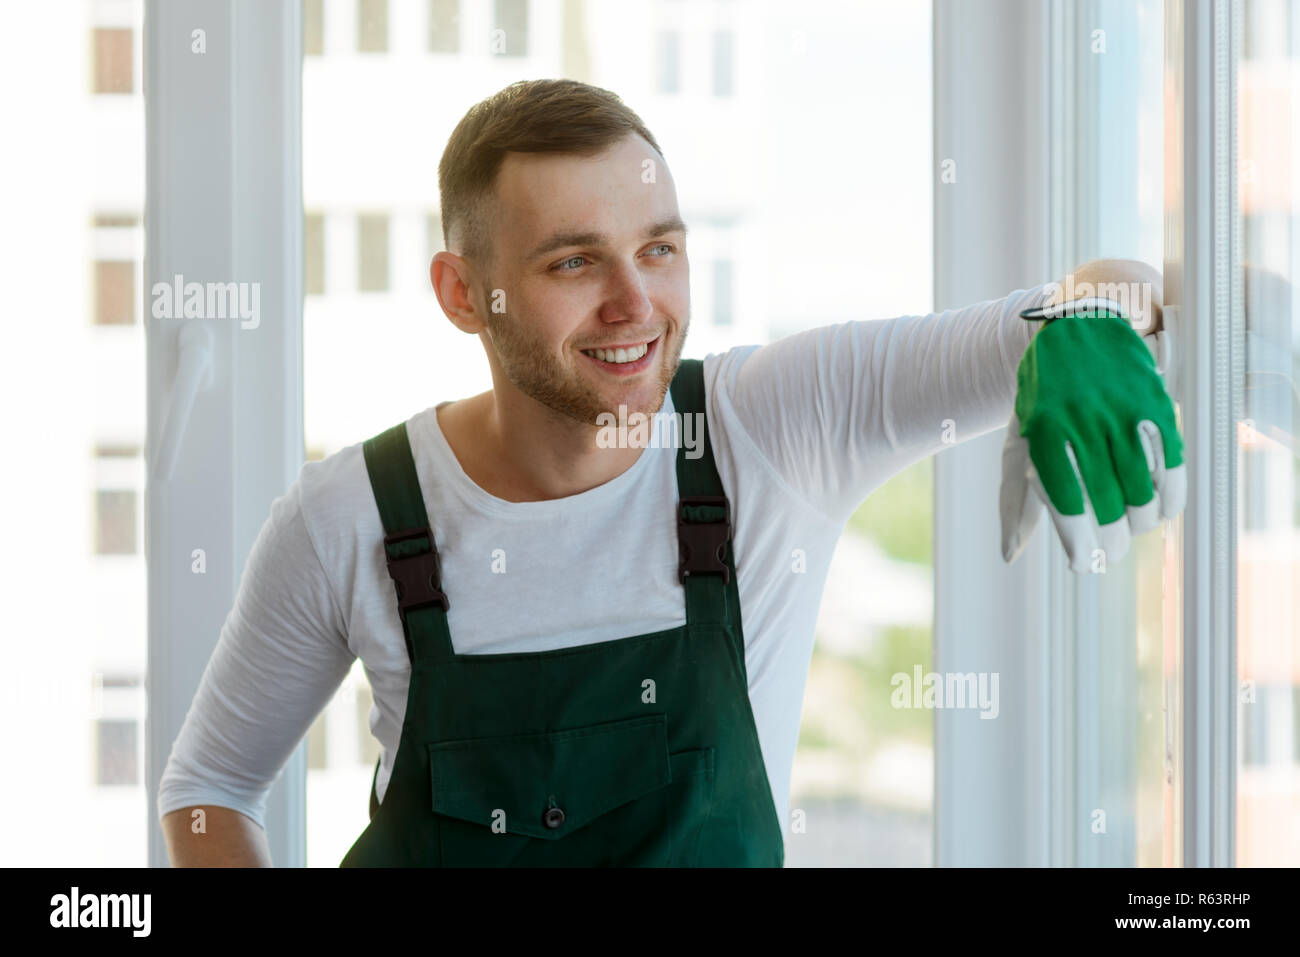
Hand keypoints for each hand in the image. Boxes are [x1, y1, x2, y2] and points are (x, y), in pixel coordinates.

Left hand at [999, 306, 1186, 571]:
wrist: (1077, 325)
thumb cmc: (1043, 397)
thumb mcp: (1019, 440)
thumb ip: (1015, 498)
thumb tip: (1009, 554)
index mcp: (1042, 433)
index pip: (1066, 504)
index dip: (1079, 542)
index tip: (1084, 564)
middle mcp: (1082, 423)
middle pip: (1107, 505)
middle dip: (1110, 541)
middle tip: (1108, 553)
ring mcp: (1122, 413)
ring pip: (1142, 494)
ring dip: (1139, 524)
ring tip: (1130, 528)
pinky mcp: (1154, 405)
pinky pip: (1170, 467)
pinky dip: (1169, 498)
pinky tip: (1160, 510)